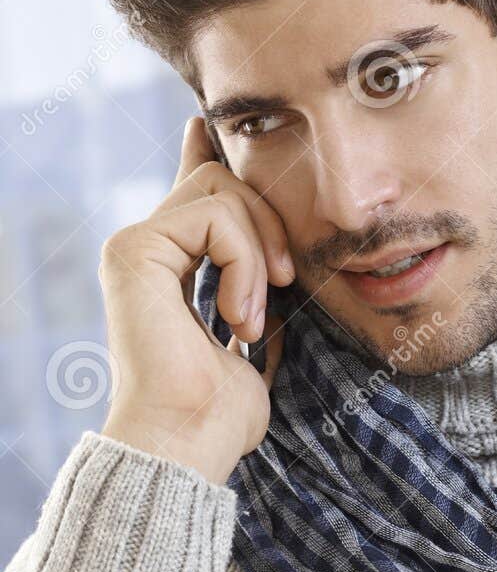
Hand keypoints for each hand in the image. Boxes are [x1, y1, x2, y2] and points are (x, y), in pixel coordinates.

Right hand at [99, 115, 291, 484]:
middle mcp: (147, 250)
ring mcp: (136, 248)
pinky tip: (239, 316)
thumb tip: (282, 260)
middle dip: (270, 225)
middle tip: (286, 286)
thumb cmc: (221, 413)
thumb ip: (260, 289)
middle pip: (222, 183)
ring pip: (224, 193)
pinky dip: (245, 263)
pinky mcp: (135, 251)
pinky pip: (215, 216)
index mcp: (170, 267)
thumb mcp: (257, 337)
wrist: (188, 444)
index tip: (212, 127)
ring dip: (261, 254)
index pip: (194, 190)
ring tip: (253, 318)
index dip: (209, 155)